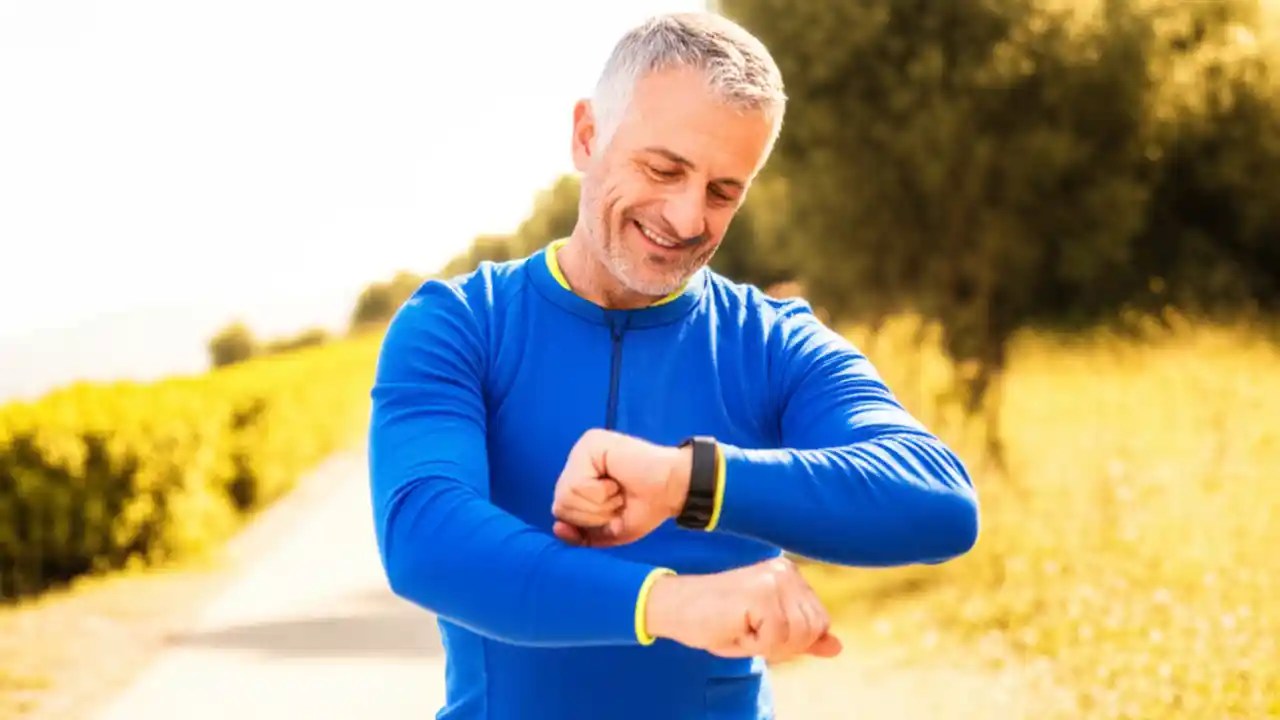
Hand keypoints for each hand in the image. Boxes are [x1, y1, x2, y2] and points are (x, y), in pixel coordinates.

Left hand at [550, 429, 689, 546]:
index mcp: (579, 477)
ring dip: (599, 504)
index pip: (561, 509)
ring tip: (619, 490)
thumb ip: (580, 534)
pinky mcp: (589, 443)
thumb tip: (556, 527)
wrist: (673, 489)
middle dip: (594, 513)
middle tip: (619, 498)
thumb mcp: (608, 529)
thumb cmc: (645, 508)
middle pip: (560, 504)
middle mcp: (576, 461)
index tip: (617, 506)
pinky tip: (617, 481)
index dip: (589, 520)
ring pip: (567, 496)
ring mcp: (581, 449)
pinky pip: (577, 485)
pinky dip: (600, 493)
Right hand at [645, 556, 842, 663]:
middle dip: (782, 645)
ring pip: (797, 637)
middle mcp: (786, 571)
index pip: (819, 623)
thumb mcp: (767, 633)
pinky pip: (775, 640)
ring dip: (766, 646)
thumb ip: (803, 638)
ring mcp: (774, 579)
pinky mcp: (760, 594)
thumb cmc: (718, 620)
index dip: (791, 640)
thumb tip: (837, 647)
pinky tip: (733, 627)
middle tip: (747, 630)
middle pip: (812, 631)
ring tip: (740, 627)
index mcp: (790, 574)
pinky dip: (752, 645)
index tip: (758, 628)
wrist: (675, 608)